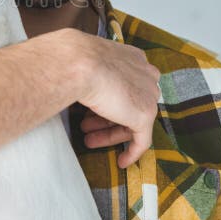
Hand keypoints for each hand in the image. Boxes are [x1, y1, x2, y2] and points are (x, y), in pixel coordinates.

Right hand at [60, 28, 160, 168]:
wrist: (79, 62)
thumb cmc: (74, 58)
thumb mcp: (84, 60)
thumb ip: (90, 70)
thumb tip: (72, 77)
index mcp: (133, 57)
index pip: (126, 84)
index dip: (108, 99)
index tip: (92, 110)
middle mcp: (145, 74)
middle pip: (130, 103)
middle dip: (106, 117)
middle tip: (86, 126)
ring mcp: (148, 95)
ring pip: (133, 121)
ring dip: (110, 133)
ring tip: (88, 139)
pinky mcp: (145, 115)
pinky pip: (142, 140)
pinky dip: (132, 152)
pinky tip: (121, 162)